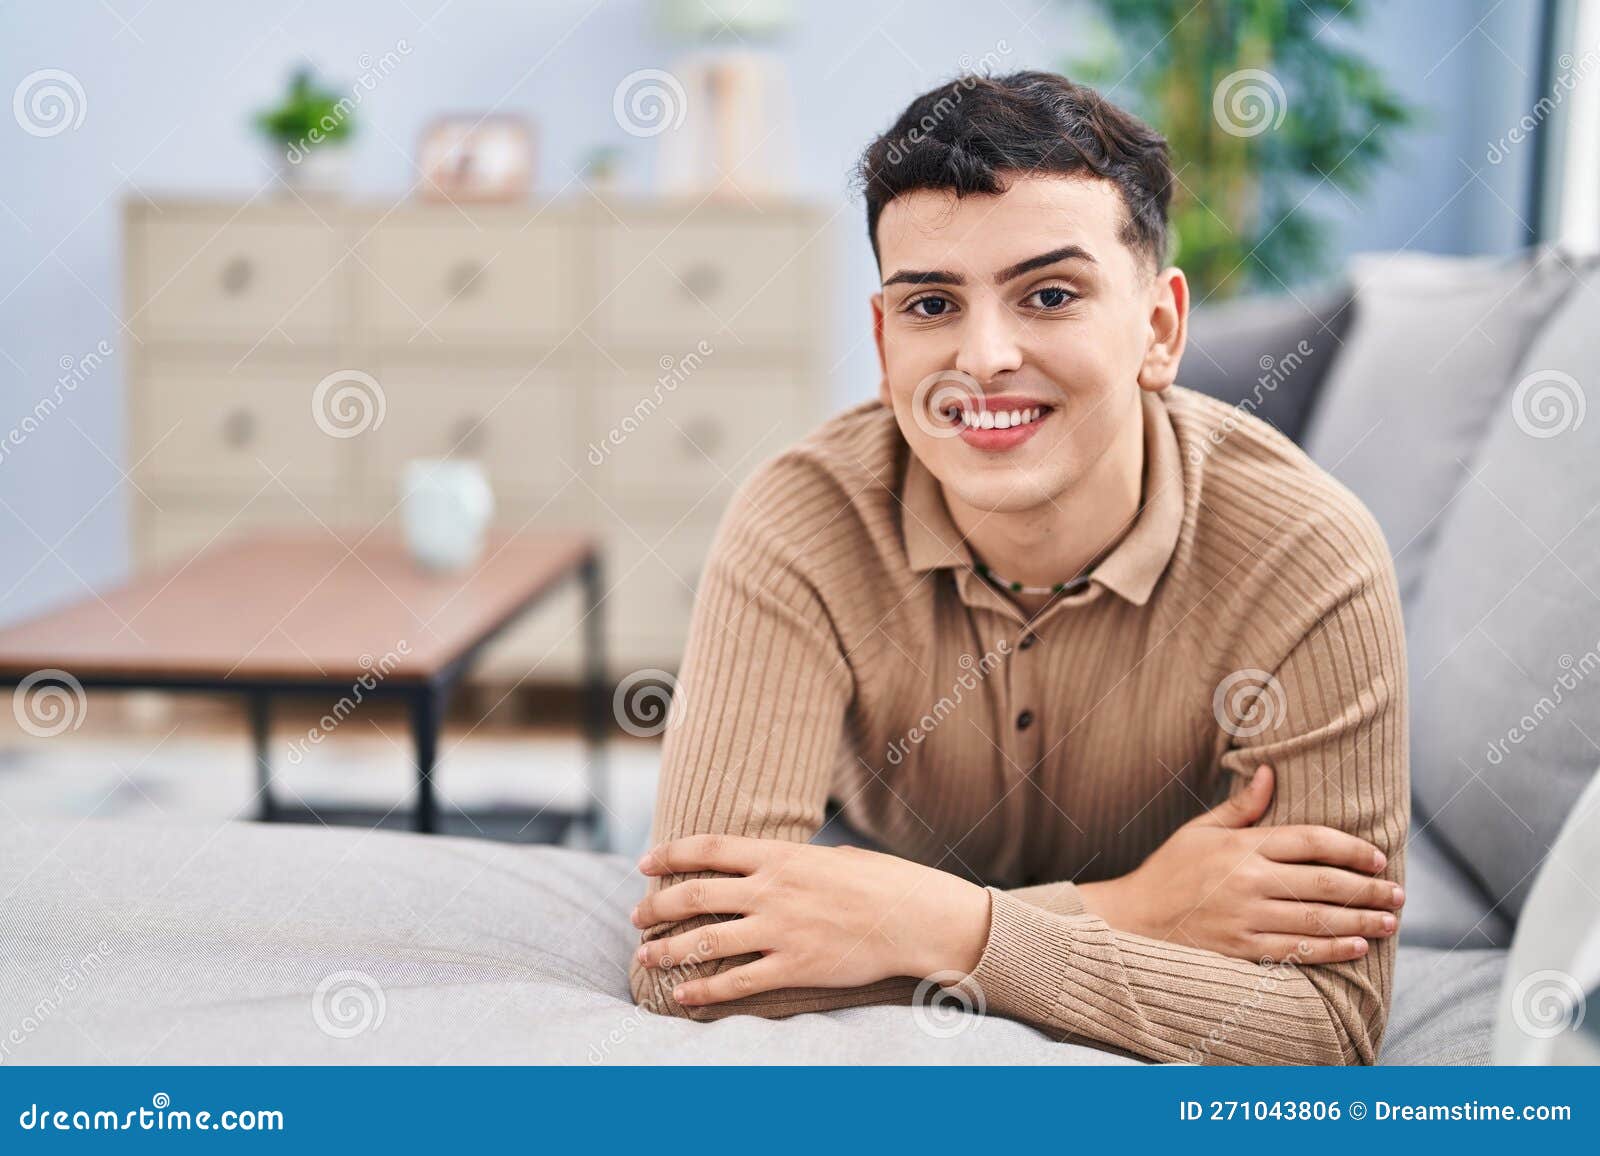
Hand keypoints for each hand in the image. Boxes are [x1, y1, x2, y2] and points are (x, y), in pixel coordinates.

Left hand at [631, 835, 991, 1007]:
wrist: (913, 917)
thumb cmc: (878, 882)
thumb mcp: (829, 857)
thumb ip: (790, 862)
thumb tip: (763, 866)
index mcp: (780, 856)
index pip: (707, 848)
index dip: (669, 855)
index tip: (645, 862)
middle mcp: (772, 891)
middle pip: (695, 895)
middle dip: (656, 907)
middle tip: (637, 917)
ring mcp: (781, 930)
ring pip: (706, 941)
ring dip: (668, 950)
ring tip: (645, 957)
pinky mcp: (794, 966)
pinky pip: (737, 982)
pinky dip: (704, 991)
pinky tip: (683, 996)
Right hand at [1075, 764, 1403, 963]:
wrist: (1133, 918)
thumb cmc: (1170, 870)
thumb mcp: (1200, 831)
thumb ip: (1241, 807)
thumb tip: (1270, 772)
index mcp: (1241, 846)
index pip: (1310, 841)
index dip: (1351, 849)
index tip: (1379, 859)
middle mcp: (1247, 880)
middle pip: (1322, 881)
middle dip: (1368, 889)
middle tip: (1399, 895)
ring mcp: (1244, 917)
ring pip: (1316, 918)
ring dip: (1360, 920)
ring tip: (1389, 922)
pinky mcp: (1241, 948)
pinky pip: (1296, 950)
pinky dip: (1330, 948)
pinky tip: (1357, 946)